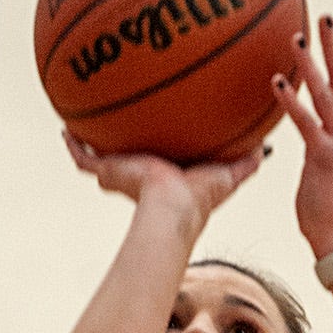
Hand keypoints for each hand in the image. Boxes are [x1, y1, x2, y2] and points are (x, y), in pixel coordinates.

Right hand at [62, 132, 263, 235]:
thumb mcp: (229, 175)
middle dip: (120, 149)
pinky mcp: (107, 173)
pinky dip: (74, 145)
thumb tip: (267, 149)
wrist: (173, 208)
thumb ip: (247, 163)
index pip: (159, 161)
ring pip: (101, 157)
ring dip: (92, 143)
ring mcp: (121, 174)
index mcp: (166, 177)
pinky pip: (84, 158)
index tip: (157, 135)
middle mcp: (140, 175)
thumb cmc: (200, 200)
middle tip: (116, 130)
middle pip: (126, 160)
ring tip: (80, 123)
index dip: (158, 150)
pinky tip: (65, 130)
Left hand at [272, 15, 332, 258]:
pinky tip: (278, 81)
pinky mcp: (324, 156)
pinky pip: (306, 121)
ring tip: (296, 38)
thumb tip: (301, 119)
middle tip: (326, 16)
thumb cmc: (326, 203)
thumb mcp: (326, 163)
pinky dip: (292, 100)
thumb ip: (318, 136)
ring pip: (326, 94)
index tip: (331, 27)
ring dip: (311, 64)